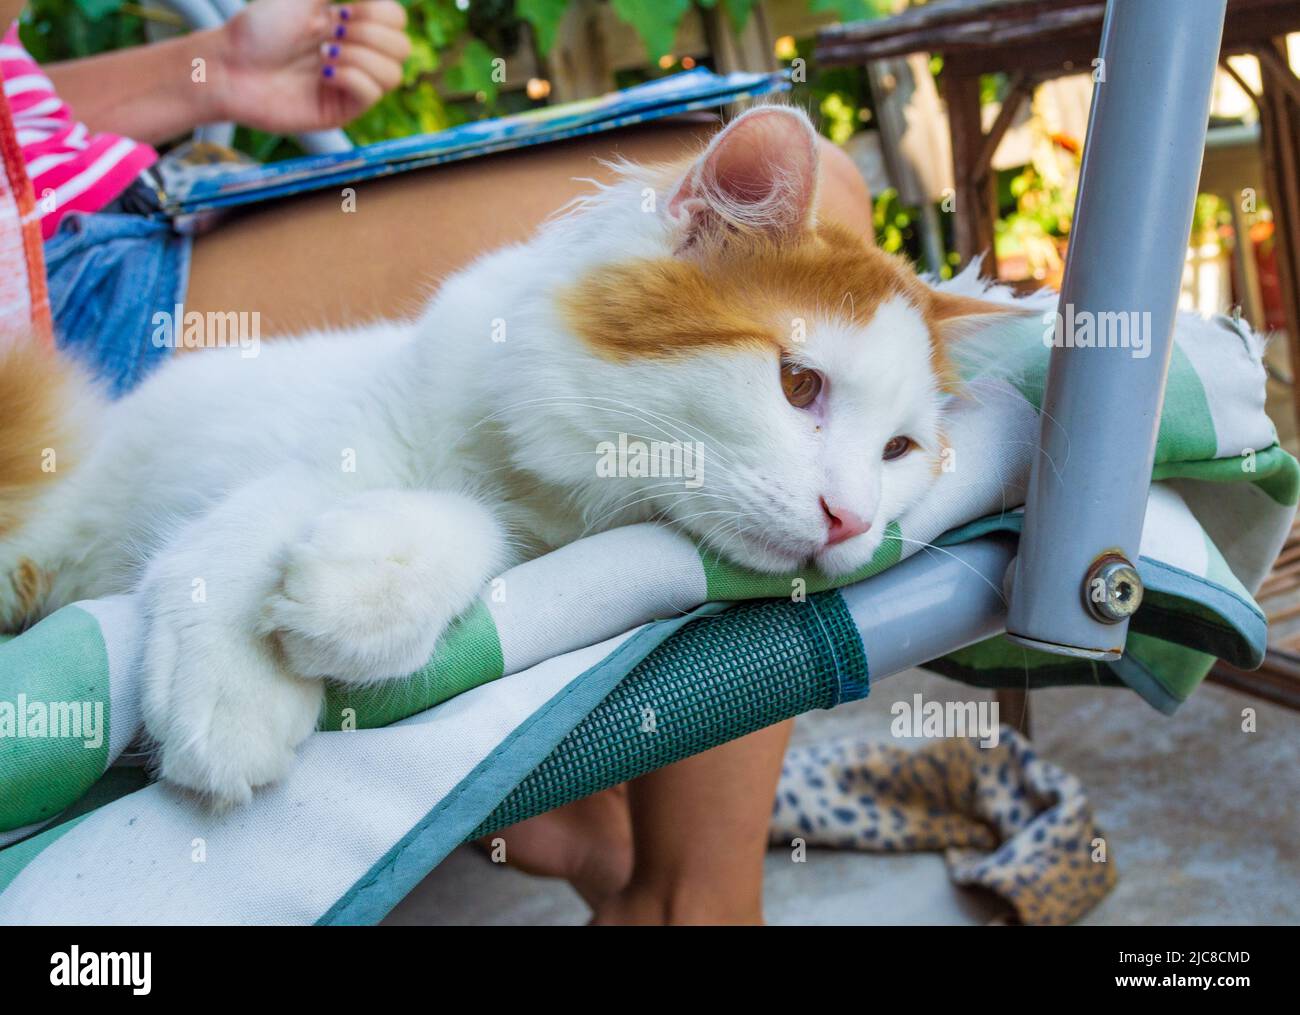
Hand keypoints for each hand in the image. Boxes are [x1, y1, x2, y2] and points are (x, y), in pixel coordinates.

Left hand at [214, 0, 409, 133]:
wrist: (232, 67)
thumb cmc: (259, 29)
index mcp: (351, 24)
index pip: (397, 19)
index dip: (378, 11)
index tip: (341, 8)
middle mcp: (357, 54)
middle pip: (403, 46)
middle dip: (368, 33)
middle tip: (330, 31)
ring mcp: (352, 84)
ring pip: (393, 73)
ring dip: (359, 56)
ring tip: (323, 54)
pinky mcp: (343, 110)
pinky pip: (372, 94)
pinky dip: (350, 77)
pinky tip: (323, 73)